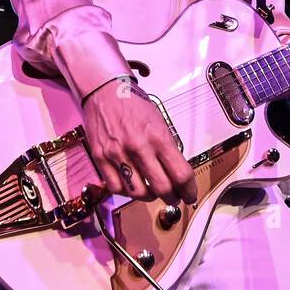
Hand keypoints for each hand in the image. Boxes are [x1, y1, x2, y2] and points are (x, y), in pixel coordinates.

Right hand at [81, 78, 197, 205]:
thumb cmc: (133, 105)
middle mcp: (138, 147)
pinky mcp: (100, 158)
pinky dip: (127, 192)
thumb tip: (177, 174)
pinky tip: (132, 185)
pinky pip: (116, 188)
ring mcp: (118, 154)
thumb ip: (168, 148)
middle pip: (162, 188)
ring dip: (150, 197)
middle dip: (172, 197)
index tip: (190, 195)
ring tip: (152, 191)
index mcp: (158, 137)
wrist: (105, 91)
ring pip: (138, 193)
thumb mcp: (160, 122)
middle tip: (173, 197)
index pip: (180, 174)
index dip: (189, 190)